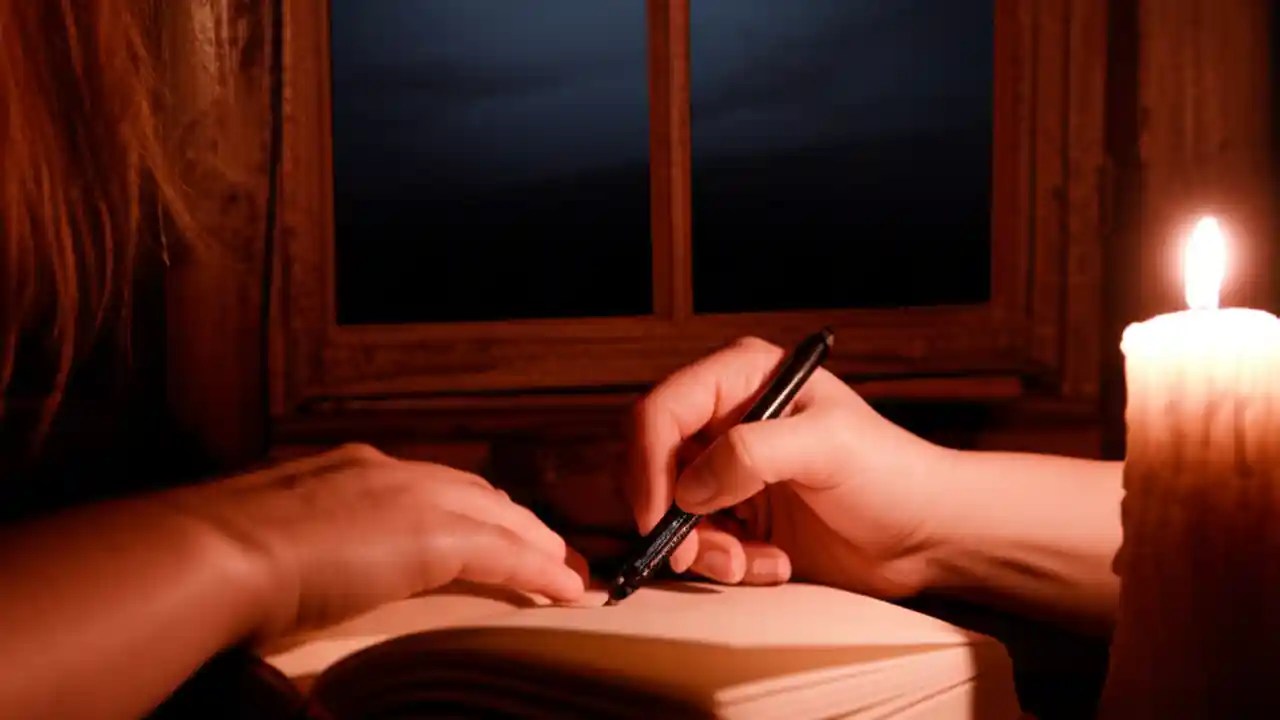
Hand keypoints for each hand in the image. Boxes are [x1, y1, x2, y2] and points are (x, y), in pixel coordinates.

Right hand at [159, 444, 587, 640]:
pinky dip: (540, 572)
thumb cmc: (218, 557)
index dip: (466, 508)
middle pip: (475, 494)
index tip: (487, 528)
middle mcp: (390, 473)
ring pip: (500, 517)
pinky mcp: (433, 537)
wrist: (215, 552)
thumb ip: (296, 544)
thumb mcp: (265, 539)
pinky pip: (506, 554)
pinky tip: (565, 590)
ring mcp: (413, 498)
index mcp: (350, 470)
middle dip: (513, 521)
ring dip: (536, 544)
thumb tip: (293, 570)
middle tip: (545, 549)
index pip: (428, 485)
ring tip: (565, 571)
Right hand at [628, 337, 952, 598]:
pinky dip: (727, 562)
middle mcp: (728, 416)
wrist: (927, 533)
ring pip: (670, 510)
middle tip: (696, 554)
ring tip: (754, 563)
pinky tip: (774, 562)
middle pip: (654, 462)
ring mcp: (730, 466)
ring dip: (705, 547)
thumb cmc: (892, 474)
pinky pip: (699, 540)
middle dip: (671, 515)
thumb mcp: (827, 447)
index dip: (649, 463)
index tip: (658, 515)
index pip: (663, 410)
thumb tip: (688, 487)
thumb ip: (751, 453)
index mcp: (744, 377)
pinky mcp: (739, 511)